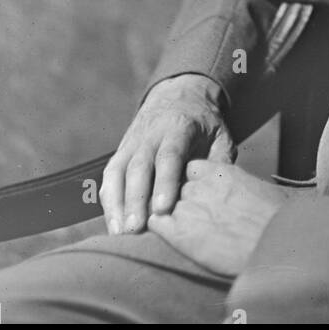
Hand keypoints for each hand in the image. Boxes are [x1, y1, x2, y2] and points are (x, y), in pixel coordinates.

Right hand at [99, 74, 235, 235]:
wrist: (179, 96)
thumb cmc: (204, 124)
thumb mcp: (220, 134)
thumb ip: (220, 160)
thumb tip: (219, 189)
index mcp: (179, 128)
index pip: (169, 155)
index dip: (164, 182)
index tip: (163, 208)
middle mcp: (150, 135)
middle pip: (139, 167)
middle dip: (135, 199)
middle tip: (135, 229)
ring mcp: (132, 143)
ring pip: (118, 171)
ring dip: (116, 203)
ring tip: (120, 233)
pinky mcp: (121, 153)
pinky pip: (109, 176)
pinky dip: (108, 200)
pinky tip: (113, 224)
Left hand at [147, 160, 293, 276]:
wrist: (273, 241)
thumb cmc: (276, 220)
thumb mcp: (261, 191)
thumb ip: (243, 187)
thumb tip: (249, 196)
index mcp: (221, 171)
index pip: (192, 170)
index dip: (193, 185)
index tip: (199, 198)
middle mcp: (200, 184)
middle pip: (175, 187)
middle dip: (178, 201)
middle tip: (191, 220)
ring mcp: (187, 206)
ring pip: (161, 203)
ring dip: (165, 215)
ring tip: (178, 232)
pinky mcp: (178, 231)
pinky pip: (155, 223)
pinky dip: (156, 229)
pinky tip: (167, 239)